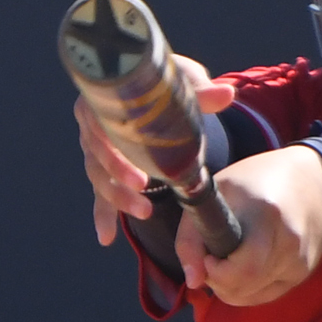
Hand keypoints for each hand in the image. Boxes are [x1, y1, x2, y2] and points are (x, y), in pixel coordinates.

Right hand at [76, 54, 235, 244]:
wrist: (157, 95)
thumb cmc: (165, 86)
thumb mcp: (182, 83)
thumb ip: (201, 91)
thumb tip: (228, 94)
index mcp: (106, 100)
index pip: (100, 125)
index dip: (115, 147)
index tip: (138, 167)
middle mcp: (93, 125)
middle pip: (97, 154)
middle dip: (119, 175)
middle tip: (144, 189)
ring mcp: (95, 151)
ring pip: (99, 178)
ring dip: (119, 198)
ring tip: (145, 212)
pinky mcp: (103, 171)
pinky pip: (99, 195)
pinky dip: (102, 216)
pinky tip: (107, 237)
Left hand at [174, 146, 321, 305]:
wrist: (313, 178)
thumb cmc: (257, 180)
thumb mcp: (215, 192)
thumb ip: (191, 238)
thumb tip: (194, 283)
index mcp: (269, 217)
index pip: (244, 270)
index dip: (218, 272)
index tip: (209, 254)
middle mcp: (291, 244)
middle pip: (246, 287)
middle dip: (219, 281)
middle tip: (213, 259)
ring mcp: (302, 262)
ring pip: (253, 297)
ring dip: (231, 286)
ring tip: (229, 257)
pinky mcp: (304, 273)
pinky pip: (266, 294)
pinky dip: (248, 287)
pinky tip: (246, 262)